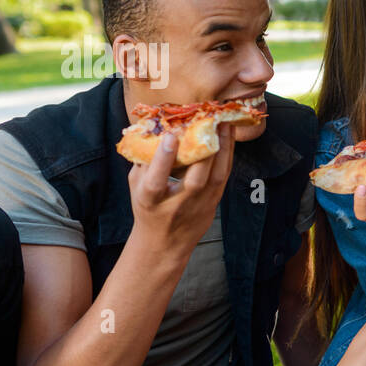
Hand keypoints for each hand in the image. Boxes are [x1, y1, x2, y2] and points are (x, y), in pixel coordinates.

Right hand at [128, 126, 233, 258]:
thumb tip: (149, 127)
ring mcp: (199, 206)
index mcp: (151, 200)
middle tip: (210, 122)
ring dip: (223, 150)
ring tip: (226, 125)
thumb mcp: (136, 186)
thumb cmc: (147, 208)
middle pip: (195, 179)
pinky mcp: (213, 204)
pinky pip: (223, 178)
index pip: (157, 181)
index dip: (164, 159)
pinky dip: (228, 157)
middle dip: (205, 151)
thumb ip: (143, 160)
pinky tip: (230, 139)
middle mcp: (177, 204)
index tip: (171, 136)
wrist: (165, 243)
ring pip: (216, 178)